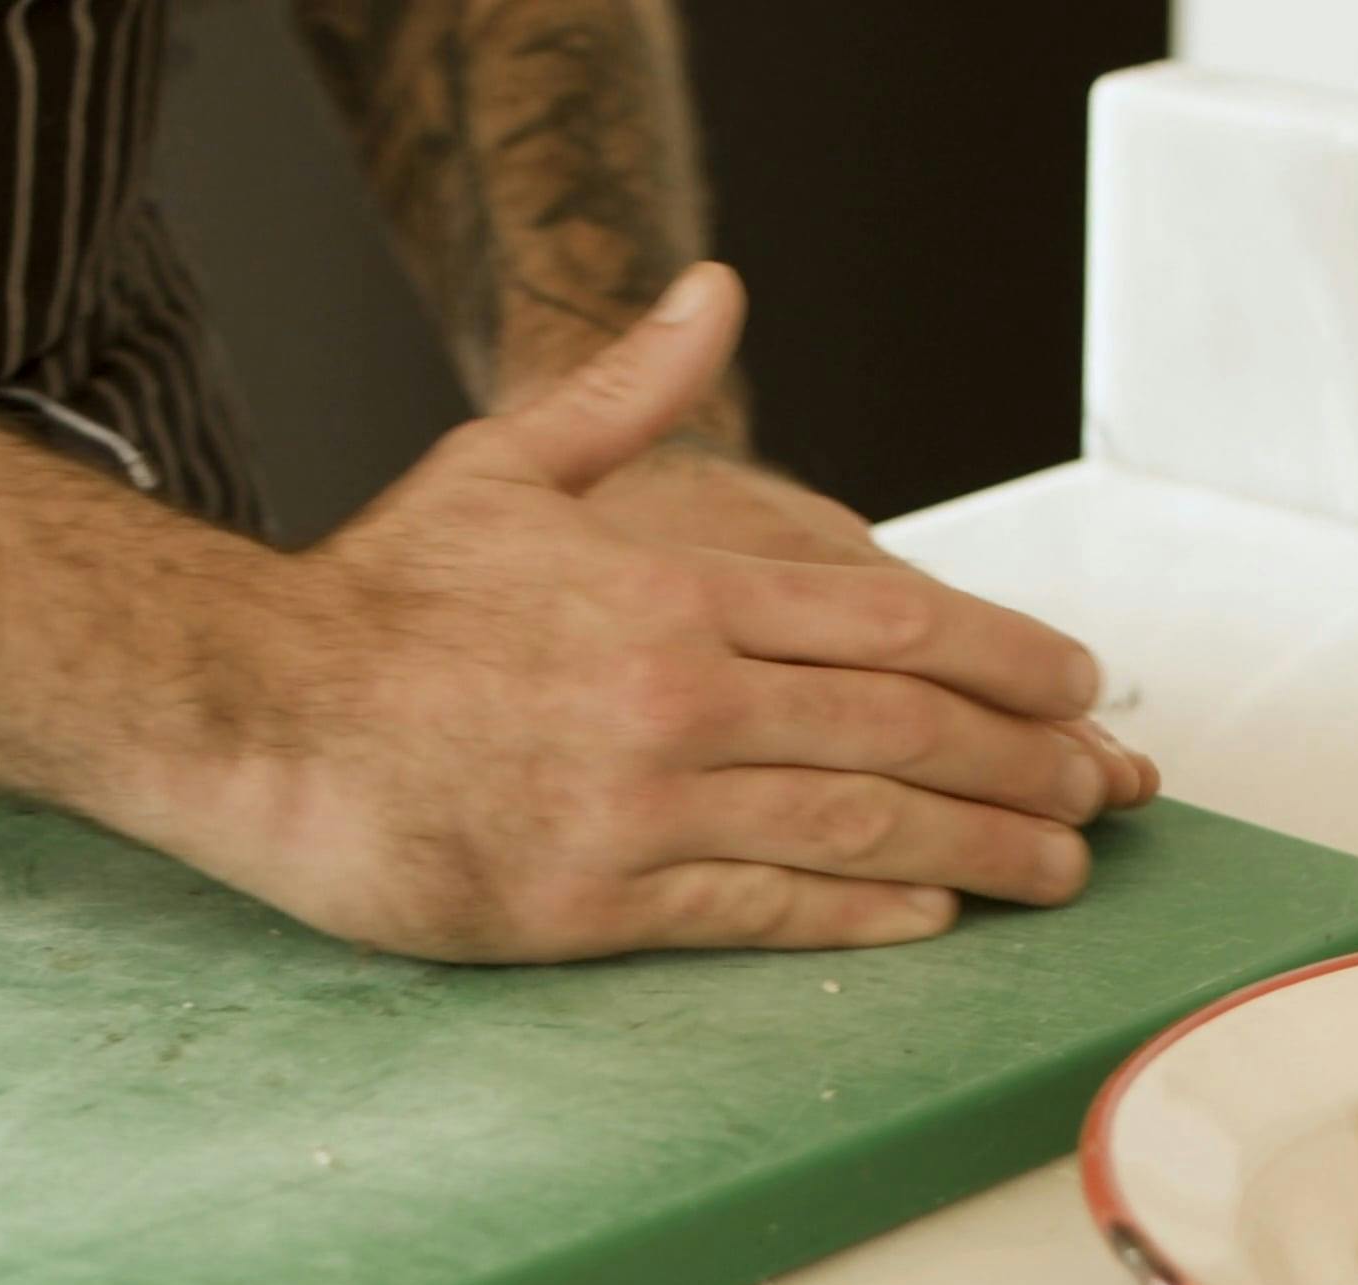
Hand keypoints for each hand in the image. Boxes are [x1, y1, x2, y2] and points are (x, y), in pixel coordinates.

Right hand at [144, 264, 1117, 961]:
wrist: (249, 713)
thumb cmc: (374, 602)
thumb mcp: (505, 466)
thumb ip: (630, 392)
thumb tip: (715, 293)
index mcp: (676, 589)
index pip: (892, 624)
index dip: (1008, 660)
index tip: (1078, 689)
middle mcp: (680, 696)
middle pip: (906, 731)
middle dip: (1030, 766)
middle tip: (1108, 793)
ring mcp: (641, 807)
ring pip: (859, 828)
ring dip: (982, 850)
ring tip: (1058, 871)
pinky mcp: (592, 903)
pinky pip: (761, 914)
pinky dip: (862, 916)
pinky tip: (934, 918)